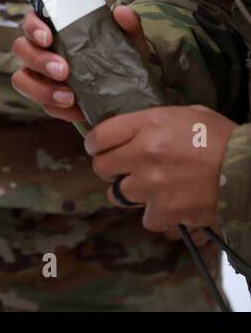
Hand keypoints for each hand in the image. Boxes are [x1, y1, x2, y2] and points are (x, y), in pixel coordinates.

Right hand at [10, 5, 150, 124]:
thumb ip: (128, 25)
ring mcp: (39, 76)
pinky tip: (77, 109)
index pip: (31, 22)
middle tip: (63, 70)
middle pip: (21, 49)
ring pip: (21, 79)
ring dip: (41, 88)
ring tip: (68, 96)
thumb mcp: (127, 41)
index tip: (48, 37)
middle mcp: (40, 50)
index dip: (33, 28)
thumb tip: (121, 12)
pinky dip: (58, 108)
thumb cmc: (117, 58)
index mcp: (53, 29)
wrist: (128, 92)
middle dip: (39, 60)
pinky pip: (42, 104)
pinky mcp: (47, 99)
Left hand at [86, 105, 236, 232]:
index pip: (98, 136)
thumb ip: (153, 122)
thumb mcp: (187, 115)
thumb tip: (129, 129)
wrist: (250, 171)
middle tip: (128, 171)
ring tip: (155, 188)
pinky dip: (158, 215)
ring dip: (134, 193)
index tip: (100, 150)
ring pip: (119, 195)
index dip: (96, 146)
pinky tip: (174, 205)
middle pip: (102, 168)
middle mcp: (143, 153)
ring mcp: (152, 183)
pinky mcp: (165, 209)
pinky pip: (146, 218)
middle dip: (112, 170)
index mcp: (147, 124)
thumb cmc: (223, 140)